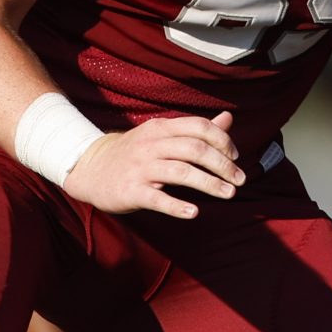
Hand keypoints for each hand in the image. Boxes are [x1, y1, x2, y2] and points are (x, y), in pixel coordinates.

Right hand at [62, 112, 244, 217]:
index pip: (199, 127)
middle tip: (240, 180)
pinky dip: (177, 206)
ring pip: (181, 172)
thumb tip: (228, 119)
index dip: (222, 141)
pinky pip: (157, 198)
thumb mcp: (162, 135)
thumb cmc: (134, 153)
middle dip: (223, 165)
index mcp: (161, 128)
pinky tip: (194, 212)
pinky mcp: (131, 191)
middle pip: (195, 149)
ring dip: (209, 184)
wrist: (90, 169)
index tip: (236, 156)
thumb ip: (195, 130)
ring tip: (228, 194)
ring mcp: (140, 168)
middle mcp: (151, 145)